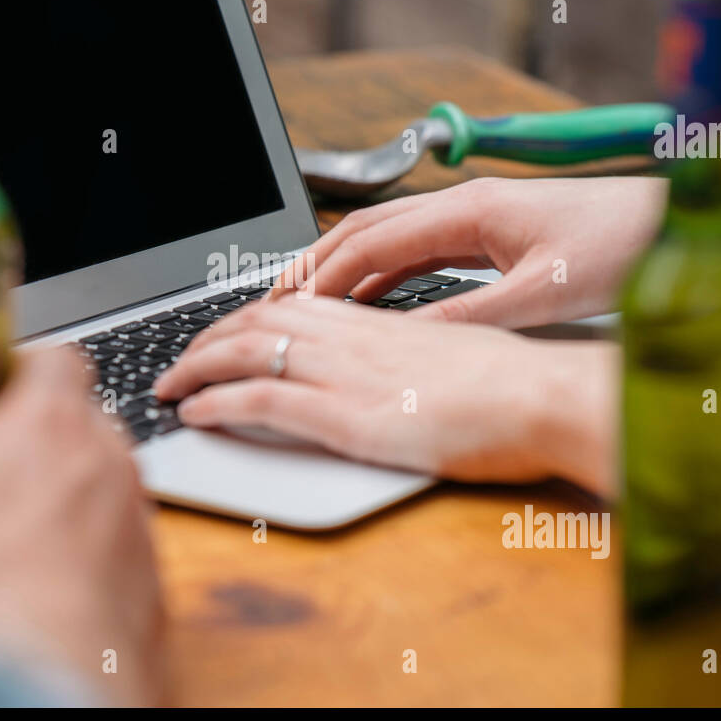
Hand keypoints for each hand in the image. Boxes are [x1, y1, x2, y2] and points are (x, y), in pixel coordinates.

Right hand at [0, 346, 163, 705]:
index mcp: (50, 426)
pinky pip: (116, 542)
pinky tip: (37, 582)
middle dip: (35, 435)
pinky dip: (86, 551)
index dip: (13, 368)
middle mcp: (108, 463)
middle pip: (78, 420)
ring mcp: (138, 521)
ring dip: (62, 495)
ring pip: (101, 482)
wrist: (43, 697)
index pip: (51, 356)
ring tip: (2, 534)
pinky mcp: (151, 578)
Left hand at [155, 297, 616, 495]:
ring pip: (248, 351)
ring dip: (196, 365)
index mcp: (384, 324)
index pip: (298, 304)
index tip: (226, 331)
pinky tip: (194, 411)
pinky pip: (262, 400)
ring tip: (168, 383)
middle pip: (261, 319)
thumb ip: (416, 357)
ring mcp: (350, 374)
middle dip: (208, 337)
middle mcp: (357, 339)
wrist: (553, 397)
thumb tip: (396, 369)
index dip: (251, 314)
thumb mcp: (460, 357)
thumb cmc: (524, 386)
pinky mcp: (350, 416)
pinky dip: (217, 401)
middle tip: (181, 357)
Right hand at [271, 176, 666, 327]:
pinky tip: (373, 301)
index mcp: (470, 210)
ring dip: (347, 267)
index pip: (372, 240)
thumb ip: (468, 317)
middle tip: (276, 301)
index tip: (288, 308)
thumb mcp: (542, 294)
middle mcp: (466, 205)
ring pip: (391, 236)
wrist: (680, 225)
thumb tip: (402, 341)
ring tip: (309, 303)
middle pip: (368, 228)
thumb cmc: (623, 248)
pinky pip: (420, 250)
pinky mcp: (494, 233)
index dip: (324, 275)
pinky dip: (384, 274)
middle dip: (317, 262)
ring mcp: (478, 216)